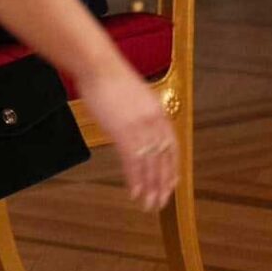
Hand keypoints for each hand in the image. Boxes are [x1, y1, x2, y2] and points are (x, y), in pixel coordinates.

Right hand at [77, 63, 178, 211]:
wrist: (98, 66)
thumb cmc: (110, 79)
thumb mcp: (133, 96)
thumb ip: (140, 113)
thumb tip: (138, 126)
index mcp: (157, 111)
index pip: (171, 144)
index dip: (172, 165)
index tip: (172, 183)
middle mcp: (153, 120)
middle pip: (164, 157)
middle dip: (163, 182)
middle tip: (161, 202)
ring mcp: (139, 126)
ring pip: (150, 163)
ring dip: (150, 186)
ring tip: (149, 204)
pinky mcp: (123, 130)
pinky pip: (133, 161)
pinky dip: (136, 179)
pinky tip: (135, 193)